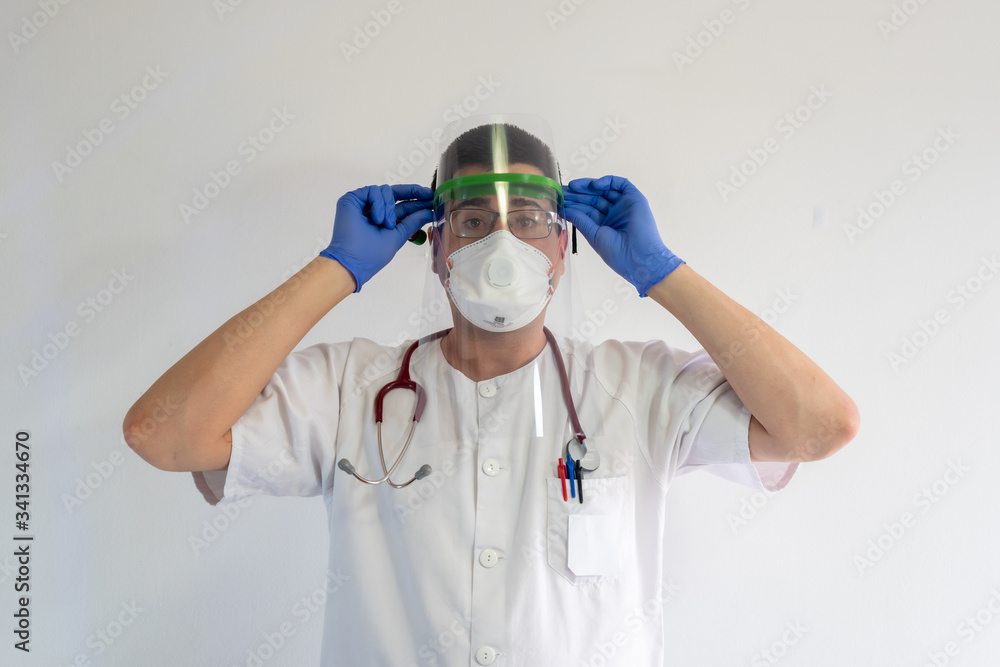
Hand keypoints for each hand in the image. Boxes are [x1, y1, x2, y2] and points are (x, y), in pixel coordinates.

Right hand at [319, 184, 433, 291]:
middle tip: (427, 194)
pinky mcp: (352, 199)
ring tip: (386, 224)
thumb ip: (412, 222)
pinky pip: (372, 190)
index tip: (431, 198)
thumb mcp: (398, 236)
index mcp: (384, 220)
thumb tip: (428, 211)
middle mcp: (373, 210)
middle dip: (413, 192)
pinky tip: (377, 218)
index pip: (402, 206)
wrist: (352, 261)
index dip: (416, 200)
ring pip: (385, 191)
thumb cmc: (371, 255)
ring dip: (390, 207)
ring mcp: (362, 204)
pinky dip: (378, 203)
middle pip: (395, 193)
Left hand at [561, 175, 683, 296]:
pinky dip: (607, 182)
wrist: (638, 257)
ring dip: (588, 186)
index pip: (586, 210)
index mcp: (604, 226)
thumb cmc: (618, 254)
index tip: (559, 200)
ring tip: (573, 186)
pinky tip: (594, 185)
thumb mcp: (593, 235)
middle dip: (577, 194)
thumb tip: (565, 209)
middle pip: (593, 199)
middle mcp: (614, 214)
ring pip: (604, 190)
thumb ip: (580, 219)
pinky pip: (620, 184)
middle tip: (562, 190)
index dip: (573, 204)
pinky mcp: (634, 198)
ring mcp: (624, 206)